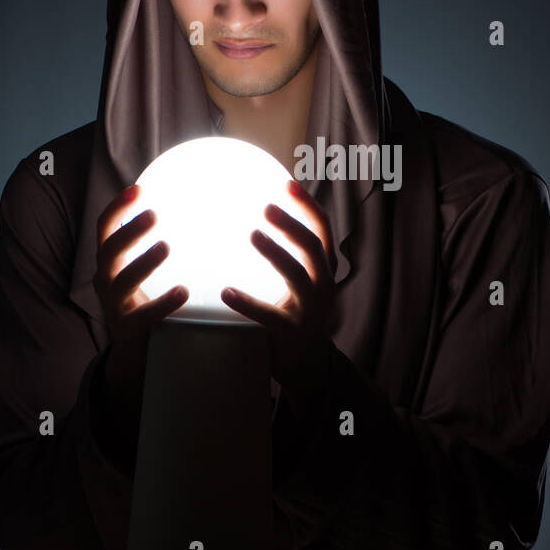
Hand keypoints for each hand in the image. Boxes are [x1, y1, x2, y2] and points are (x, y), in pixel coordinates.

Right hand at [94, 184, 188, 397]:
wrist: (134, 353)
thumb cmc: (144, 302)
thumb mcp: (145, 273)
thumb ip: (157, 246)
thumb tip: (193, 209)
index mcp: (110, 262)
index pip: (105, 228)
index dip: (118, 207)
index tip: (139, 189)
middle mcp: (106, 280)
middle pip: (110, 250)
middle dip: (130, 230)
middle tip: (154, 214)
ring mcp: (113, 306)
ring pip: (123, 280)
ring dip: (144, 261)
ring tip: (166, 247)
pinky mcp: (126, 329)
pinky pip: (143, 314)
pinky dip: (162, 302)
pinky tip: (184, 292)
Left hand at [220, 179, 336, 412]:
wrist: (307, 365)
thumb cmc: (295, 313)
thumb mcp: (299, 282)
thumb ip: (286, 254)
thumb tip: (252, 216)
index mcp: (323, 268)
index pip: (322, 229)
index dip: (307, 206)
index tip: (286, 183)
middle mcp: (324, 285)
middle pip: (313, 247)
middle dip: (291, 224)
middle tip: (265, 207)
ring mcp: (311, 310)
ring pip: (297, 276)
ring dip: (275, 252)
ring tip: (252, 234)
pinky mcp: (293, 333)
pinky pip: (270, 316)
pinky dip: (248, 303)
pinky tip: (225, 292)